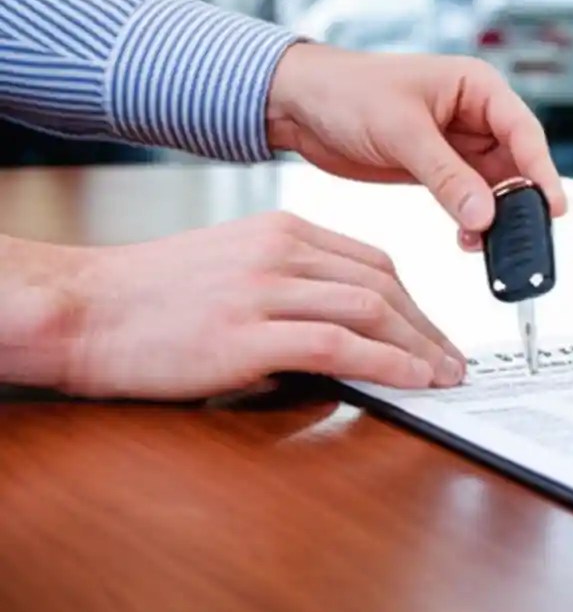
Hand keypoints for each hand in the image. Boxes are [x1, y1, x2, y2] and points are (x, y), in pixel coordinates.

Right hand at [0, 212, 464, 400]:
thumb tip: (341, 327)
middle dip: (427, 328)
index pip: (373, 260)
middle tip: (453, 360)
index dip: (414, 301)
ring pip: (370, 309)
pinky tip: (411, 380)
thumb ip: (287, 282)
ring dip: (418, 348)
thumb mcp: (230, 264)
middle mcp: (280, 252)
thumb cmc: (148, 296)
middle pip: (383, 284)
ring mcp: (263, 290)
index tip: (433, 332)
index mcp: (280, 231)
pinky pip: (337, 344)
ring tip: (443, 377)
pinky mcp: (245, 335)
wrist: (79, 309)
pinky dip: (385, 363)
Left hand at [265, 43, 567, 248]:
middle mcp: (475, 115)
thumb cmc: (346, 90)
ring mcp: (459, 145)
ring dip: (496, 218)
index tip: (554, 206)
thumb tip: (484, 214)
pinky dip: (473, 223)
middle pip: (517, 164)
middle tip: (524, 238)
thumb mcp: (401, 131)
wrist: (298, 104)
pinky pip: (470, 201)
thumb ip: (446, 176)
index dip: (542, 171)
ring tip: (491, 245)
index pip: (524, 131)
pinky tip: (468, 240)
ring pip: (496, 188)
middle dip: (520, 202)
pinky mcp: (440, 170)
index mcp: (476, 87)